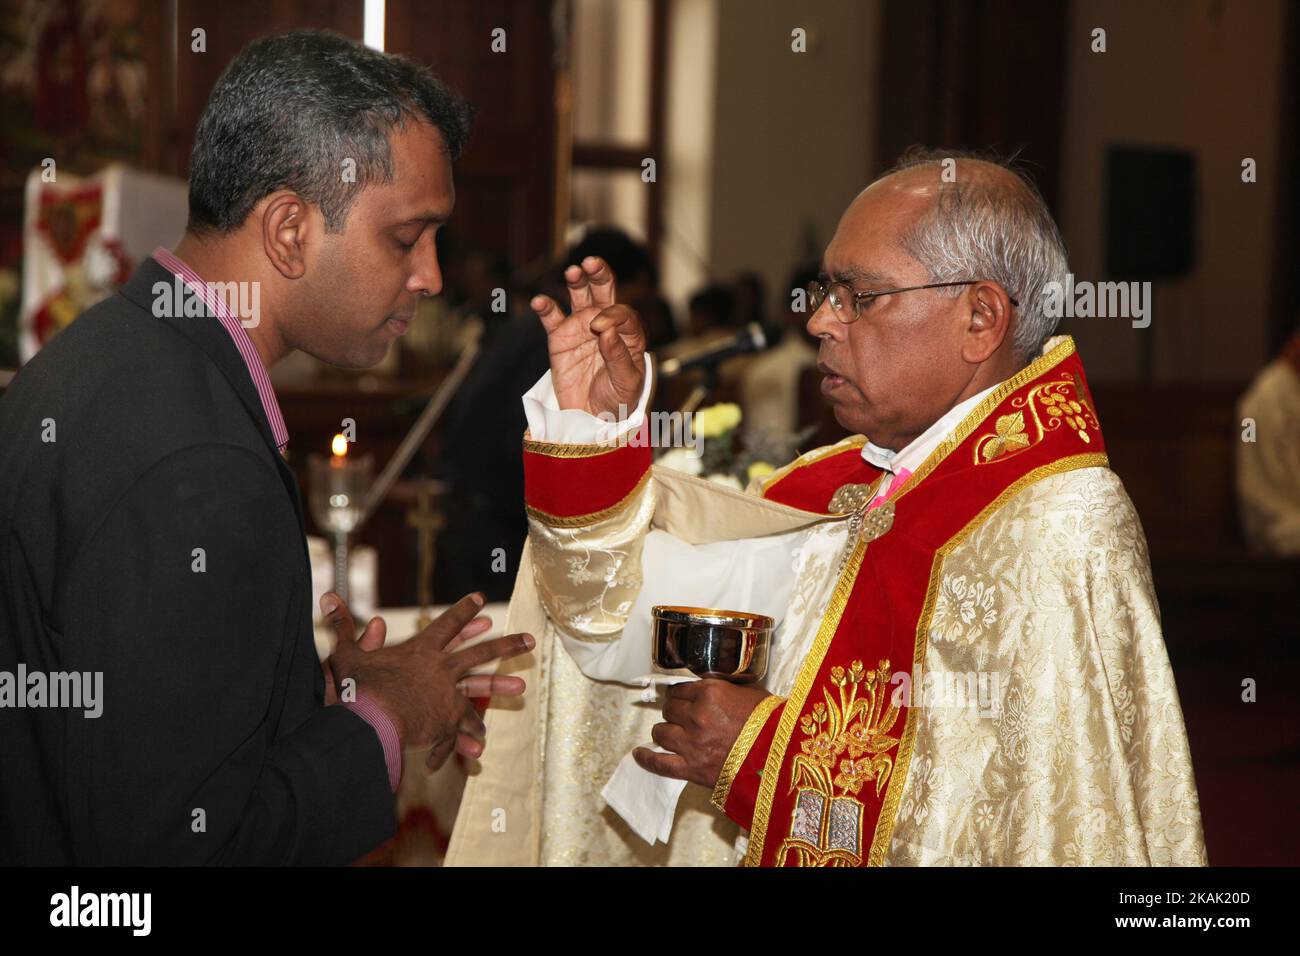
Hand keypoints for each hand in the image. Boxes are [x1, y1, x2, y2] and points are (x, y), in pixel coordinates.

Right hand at [323, 592, 532, 770]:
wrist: (369, 720)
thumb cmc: (356, 686)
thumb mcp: (345, 653)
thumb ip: (341, 626)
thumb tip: (327, 598)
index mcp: (420, 649)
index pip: (446, 624)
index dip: (463, 610)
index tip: (480, 599)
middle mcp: (441, 668)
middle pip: (480, 652)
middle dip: (506, 644)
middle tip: (529, 639)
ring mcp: (447, 694)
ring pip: (480, 687)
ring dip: (500, 685)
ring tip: (522, 687)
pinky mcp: (446, 719)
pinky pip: (462, 724)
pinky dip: (469, 732)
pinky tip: (481, 740)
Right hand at [531, 256, 646, 416]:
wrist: (592, 419)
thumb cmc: (617, 400)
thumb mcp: (626, 382)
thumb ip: (618, 355)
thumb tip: (605, 329)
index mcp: (628, 334)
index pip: (622, 313)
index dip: (612, 315)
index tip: (600, 328)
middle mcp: (606, 324)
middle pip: (605, 291)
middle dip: (600, 274)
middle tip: (592, 263)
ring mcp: (581, 327)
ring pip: (580, 296)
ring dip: (577, 281)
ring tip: (573, 272)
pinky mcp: (560, 337)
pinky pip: (552, 316)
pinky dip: (545, 306)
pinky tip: (539, 301)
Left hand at [633, 680, 773, 788]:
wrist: (783, 759)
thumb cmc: (773, 724)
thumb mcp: (751, 694)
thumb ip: (726, 689)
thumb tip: (713, 689)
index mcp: (710, 693)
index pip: (680, 689)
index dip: (681, 694)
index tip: (682, 698)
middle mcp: (696, 715)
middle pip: (669, 708)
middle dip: (674, 711)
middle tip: (681, 716)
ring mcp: (692, 743)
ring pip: (660, 731)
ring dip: (665, 731)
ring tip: (671, 733)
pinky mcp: (692, 768)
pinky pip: (659, 763)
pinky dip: (646, 758)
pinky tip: (639, 754)